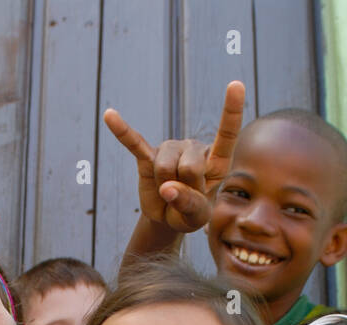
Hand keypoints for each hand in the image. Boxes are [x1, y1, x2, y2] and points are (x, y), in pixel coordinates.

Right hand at [103, 81, 243, 233]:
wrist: (168, 217)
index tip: (236, 85)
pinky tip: (110, 116)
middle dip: (184, 189)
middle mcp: (194, 149)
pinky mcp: (147, 155)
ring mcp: (170, 149)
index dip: (232, 110)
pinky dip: (122, 131)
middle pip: (189, 167)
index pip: (227, 133)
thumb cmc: (190, 213)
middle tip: (183, 197)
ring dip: (164, 187)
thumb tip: (167, 188)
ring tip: (168, 190)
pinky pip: (134, 143)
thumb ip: (189, 204)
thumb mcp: (198, 217)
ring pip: (165, 167)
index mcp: (216, 160)